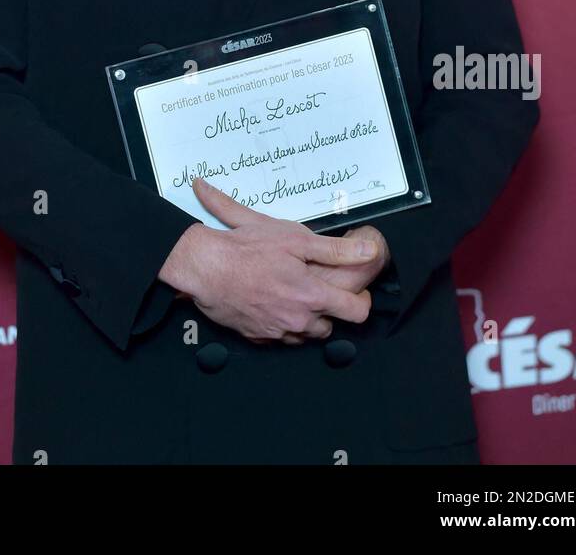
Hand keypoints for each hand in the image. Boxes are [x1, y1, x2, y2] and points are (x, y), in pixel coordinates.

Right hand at [158, 178, 375, 345]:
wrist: (206, 267)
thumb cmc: (248, 249)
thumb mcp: (296, 239)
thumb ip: (335, 250)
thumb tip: (369, 251)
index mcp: (312, 296)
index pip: (356, 312)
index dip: (362, 301)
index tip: (356, 293)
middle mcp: (298, 320)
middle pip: (329, 326)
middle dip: (327, 310)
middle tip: (315, 287)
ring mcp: (277, 332)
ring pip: (304, 334)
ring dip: (304, 318)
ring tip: (291, 292)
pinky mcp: (257, 337)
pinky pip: (279, 337)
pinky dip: (280, 323)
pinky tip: (269, 301)